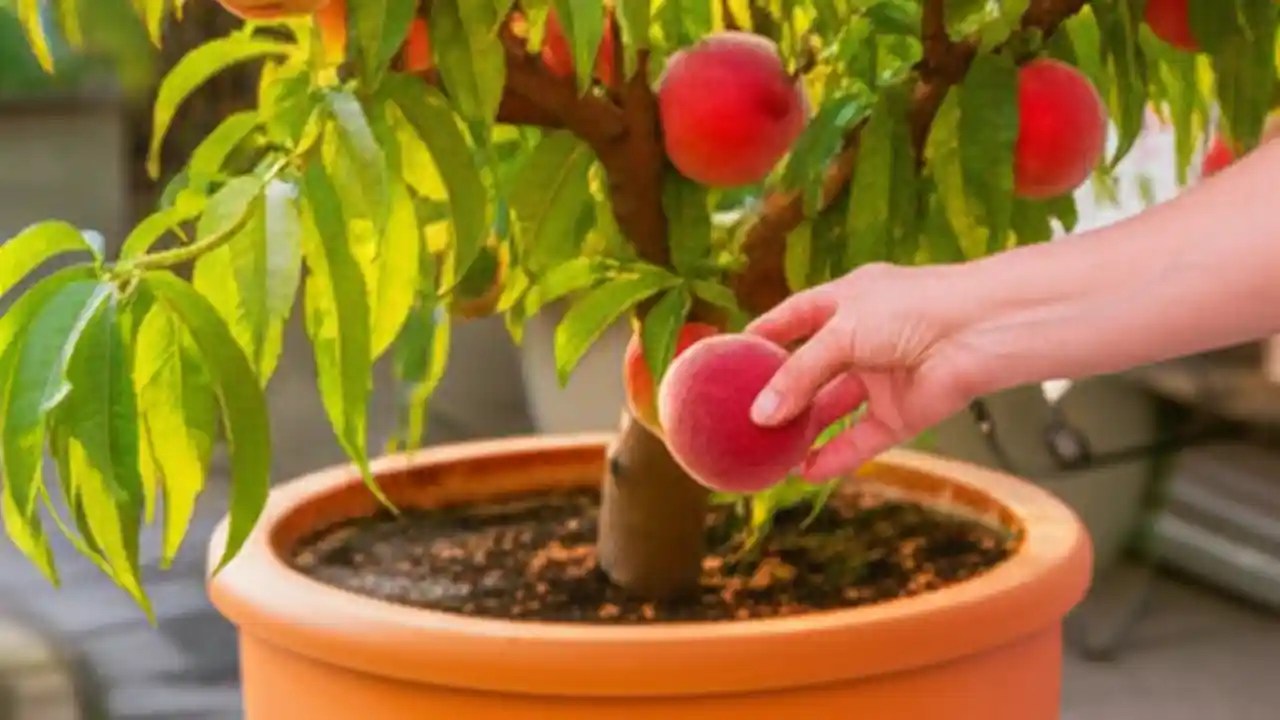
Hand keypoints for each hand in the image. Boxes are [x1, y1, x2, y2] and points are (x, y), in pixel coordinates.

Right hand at [746, 263, 988, 480]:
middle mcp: (862, 339)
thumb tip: (761, 416)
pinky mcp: (902, 413)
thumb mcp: (840, 333)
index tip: (732, 356)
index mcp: (846, 302)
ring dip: (804, 431)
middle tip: (744, 416)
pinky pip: (861, 439)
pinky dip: (836, 456)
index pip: (794, 318)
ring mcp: (882, 378)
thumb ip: (800, 374)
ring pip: (833, 410)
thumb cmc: (910, 311)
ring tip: (769, 452)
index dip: (765, 335)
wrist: (979, 332)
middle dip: (780, 393)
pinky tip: (807, 472)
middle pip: (810, 370)